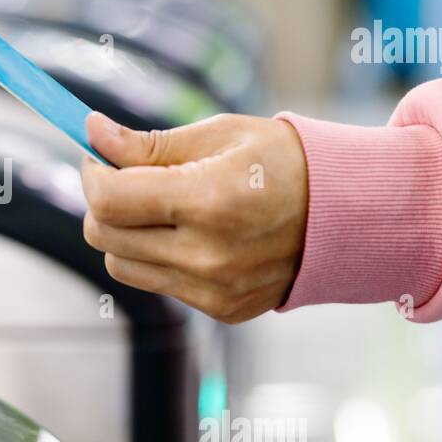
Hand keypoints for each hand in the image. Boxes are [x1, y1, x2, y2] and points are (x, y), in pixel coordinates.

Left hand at [80, 112, 307, 322]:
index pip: (110, 200)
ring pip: (121, 266)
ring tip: (157, 205)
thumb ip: (149, 144)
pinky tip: (189, 232)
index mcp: (209, 200)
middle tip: (123, 176)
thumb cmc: (282, 162)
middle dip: (101, 201)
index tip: (98, 157)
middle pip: (105, 236)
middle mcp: (209, 254)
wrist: (349, 214)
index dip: (92, 174)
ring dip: (123, 233)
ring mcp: (215, 289)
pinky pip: (157, 283)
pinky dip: (156, 257)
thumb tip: (92, 133)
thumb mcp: (219, 135)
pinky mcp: (221, 309)